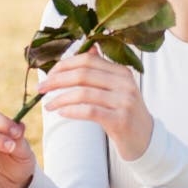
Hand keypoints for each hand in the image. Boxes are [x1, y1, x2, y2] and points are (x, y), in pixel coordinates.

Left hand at [37, 46, 152, 160]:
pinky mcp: (120, 120)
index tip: (49, 74)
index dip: (65, 64)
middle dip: (57, 80)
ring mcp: (124, 101)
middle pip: (83, 74)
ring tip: (48, 105)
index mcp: (122, 71)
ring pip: (84, 93)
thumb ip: (102, 69)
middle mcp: (124, 83)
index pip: (88, 59)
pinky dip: (72, 110)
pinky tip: (62, 113)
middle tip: (41, 88)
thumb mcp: (117, 88)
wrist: (146, 139)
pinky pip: (90, 111)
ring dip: (60, 98)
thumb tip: (88, 48)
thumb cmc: (124, 112)